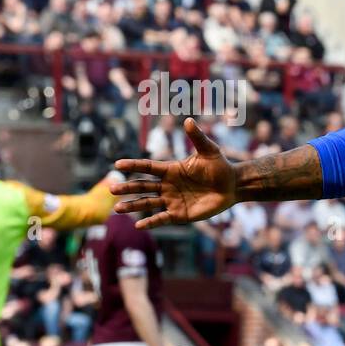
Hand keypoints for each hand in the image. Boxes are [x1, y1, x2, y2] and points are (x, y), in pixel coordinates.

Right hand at [110, 117, 236, 228]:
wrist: (232, 186)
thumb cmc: (220, 167)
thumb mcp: (209, 151)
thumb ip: (197, 138)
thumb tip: (188, 120)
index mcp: (171, 170)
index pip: (148, 167)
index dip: (133, 166)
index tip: (117, 164)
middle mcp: (167, 185)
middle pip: (143, 186)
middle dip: (127, 188)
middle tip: (112, 189)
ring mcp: (172, 200)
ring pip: (148, 203)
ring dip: (133, 206)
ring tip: (117, 209)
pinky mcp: (180, 214)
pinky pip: (162, 218)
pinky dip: (151, 222)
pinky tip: (138, 225)